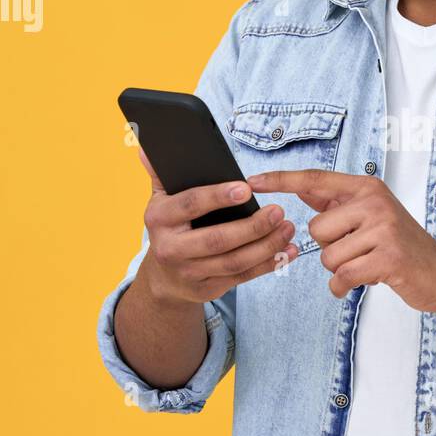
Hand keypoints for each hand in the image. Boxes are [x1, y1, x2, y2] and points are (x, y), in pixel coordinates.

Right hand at [135, 147, 298, 303]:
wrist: (163, 278)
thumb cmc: (171, 228)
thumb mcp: (161, 200)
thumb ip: (162, 173)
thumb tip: (147, 147)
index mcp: (159, 219)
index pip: (191, 205)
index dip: (218, 197)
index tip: (247, 188)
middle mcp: (171, 249)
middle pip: (217, 239)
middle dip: (252, 226)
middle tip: (279, 211)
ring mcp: (189, 272)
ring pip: (234, 261)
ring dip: (266, 246)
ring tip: (288, 228)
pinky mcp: (208, 289)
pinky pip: (242, 276)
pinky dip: (268, 265)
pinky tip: (287, 251)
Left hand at [245, 167, 435, 308]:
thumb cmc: (401, 247)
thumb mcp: (372, 216)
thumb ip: (339, 205)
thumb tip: (302, 189)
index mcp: (367, 187)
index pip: (314, 179)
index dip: (281, 180)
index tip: (252, 180)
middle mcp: (374, 201)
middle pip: (315, 229)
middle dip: (330, 248)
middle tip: (360, 251)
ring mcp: (383, 228)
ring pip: (327, 256)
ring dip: (342, 269)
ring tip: (368, 263)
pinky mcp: (387, 257)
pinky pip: (342, 276)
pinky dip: (345, 287)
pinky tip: (365, 281)